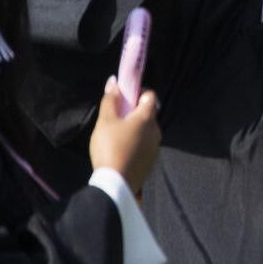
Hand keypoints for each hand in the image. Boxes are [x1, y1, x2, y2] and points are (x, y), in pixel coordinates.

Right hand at [90, 78, 160, 192]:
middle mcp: (157, 129)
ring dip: (135, 128)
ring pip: (147, 130)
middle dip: (135, 112)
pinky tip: (121, 150)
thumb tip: (114, 81)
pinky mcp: (152, 160)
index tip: (124, 99)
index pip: (150, 95)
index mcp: (147, 117)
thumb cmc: (110, 146)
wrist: (116, 182)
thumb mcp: (105, 121)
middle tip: (116, 118)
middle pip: (149, 113)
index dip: (138, 93)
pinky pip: (145, 144)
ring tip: (116, 136)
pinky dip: (136, 142)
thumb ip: (110, 100)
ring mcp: (156, 146)